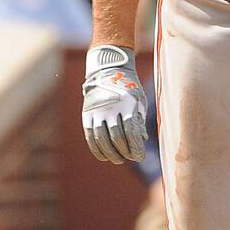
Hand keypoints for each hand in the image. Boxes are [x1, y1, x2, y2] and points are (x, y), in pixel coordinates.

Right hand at [82, 45, 147, 163]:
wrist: (108, 70)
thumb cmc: (129, 87)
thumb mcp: (138, 99)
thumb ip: (140, 119)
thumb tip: (141, 140)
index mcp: (126, 103)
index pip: (130, 131)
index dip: (135, 147)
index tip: (139, 156)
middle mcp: (110, 107)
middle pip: (116, 136)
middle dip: (124, 151)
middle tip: (130, 158)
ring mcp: (97, 110)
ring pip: (101, 138)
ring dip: (110, 152)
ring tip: (118, 159)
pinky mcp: (87, 114)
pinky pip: (90, 135)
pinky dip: (96, 148)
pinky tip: (103, 156)